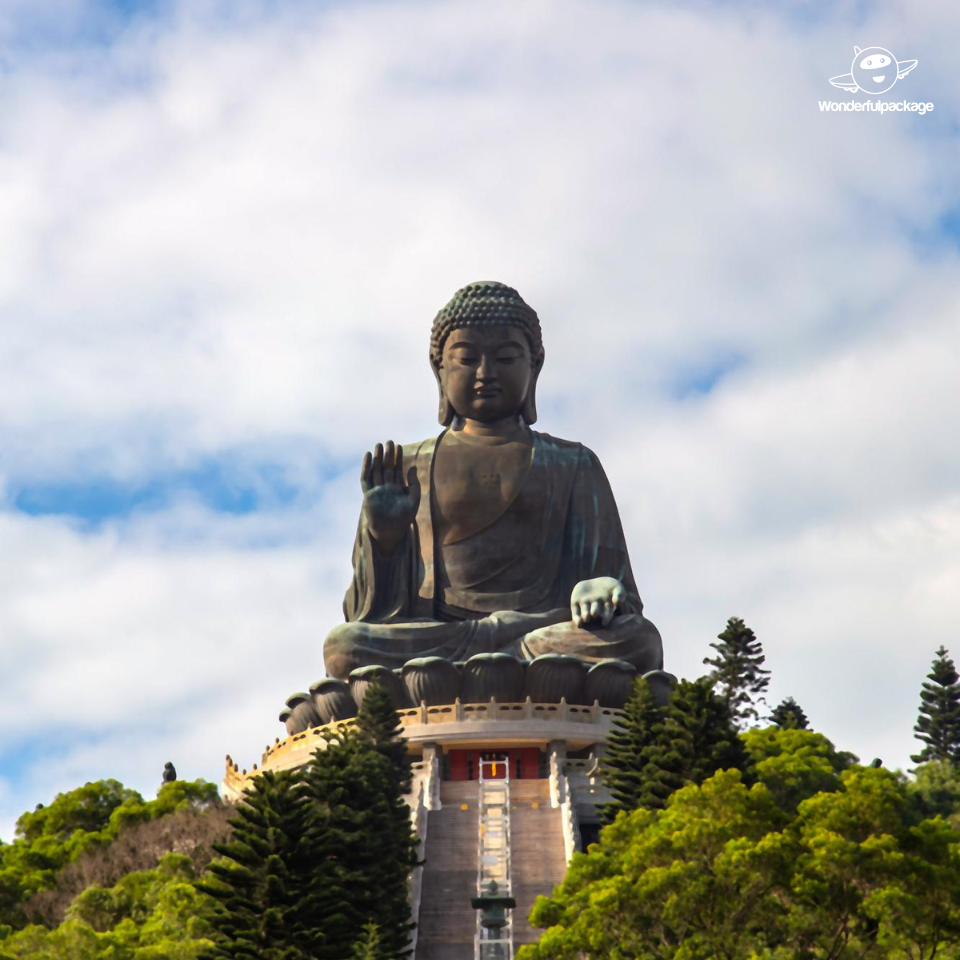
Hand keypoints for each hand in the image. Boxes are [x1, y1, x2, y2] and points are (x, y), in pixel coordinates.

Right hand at [361, 441, 420, 555]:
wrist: (391, 531)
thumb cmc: (404, 518)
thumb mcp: (413, 500)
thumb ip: (414, 484)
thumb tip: (412, 467)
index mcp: (397, 488)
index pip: (397, 469)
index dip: (397, 457)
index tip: (399, 446)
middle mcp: (386, 487)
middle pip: (386, 467)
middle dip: (387, 454)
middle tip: (389, 441)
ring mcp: (376, 490)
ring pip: (376, 470)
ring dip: (377, 458)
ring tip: (378, 445)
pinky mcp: (368, 494)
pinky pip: (365, 478)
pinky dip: (366, 467)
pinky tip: (368, 456)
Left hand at [570, 577, 624, 627]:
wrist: (596, 583)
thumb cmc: (610, 588)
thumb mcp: (617, 588)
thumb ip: (619, 594)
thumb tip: (617, 602)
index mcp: (606, 606)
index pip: (606, 613)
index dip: (606, 618)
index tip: (605, 622)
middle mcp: (595, 608)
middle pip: (594, 612)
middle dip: (594, 612)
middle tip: (594, 614)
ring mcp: (585, 604)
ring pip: (585, 612)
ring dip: (585, 615)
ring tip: (586, 617)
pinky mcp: (575, 602)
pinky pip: (575, 613)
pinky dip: (576, 618)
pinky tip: (578, 623)